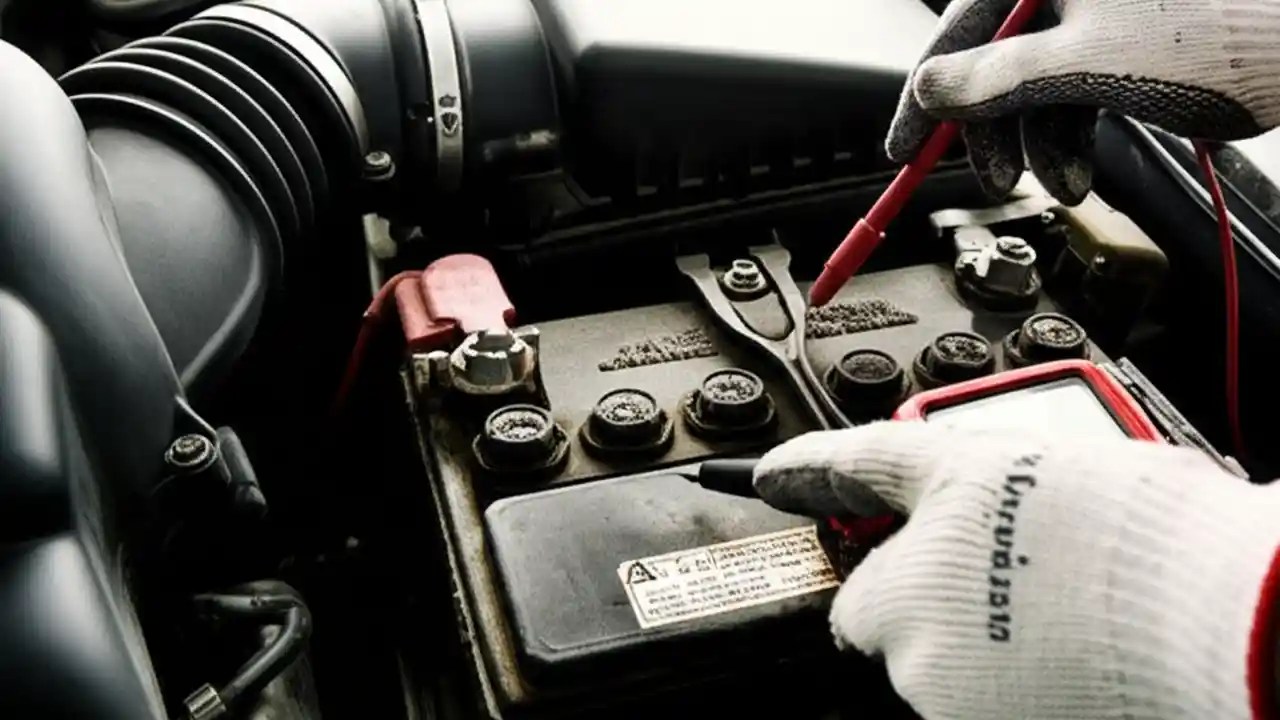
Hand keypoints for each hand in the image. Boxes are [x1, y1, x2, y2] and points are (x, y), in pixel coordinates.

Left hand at [754, 422, 1279, 719]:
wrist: (1220, 625)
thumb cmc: (1143, 537)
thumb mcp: (1036, 462)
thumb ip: (946, 468)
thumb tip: (902, 466)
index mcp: (926, 514)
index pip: (840, 478)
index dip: (804, 475)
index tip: (768, 475)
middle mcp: (908, 603)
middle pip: (880, 596)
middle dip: (918, 588)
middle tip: (996, 579)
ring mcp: (933, 680)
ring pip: (925, 655)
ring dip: (962, 641)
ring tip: (1049, 625)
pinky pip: (959, 698)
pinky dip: (992, 685)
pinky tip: (1053, 663)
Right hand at [889, 0, 1279, 204]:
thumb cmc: (1216, 38)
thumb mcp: (1085, 66)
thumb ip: (996, 78)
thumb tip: (931, 89)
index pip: (959, 26)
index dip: (925, 95)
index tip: (903, 145)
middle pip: (994, 57)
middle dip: (995, 129)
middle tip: (996, 178)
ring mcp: (1099, 6)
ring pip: (1034, 79)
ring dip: (1039, 143)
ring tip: (1064, 183)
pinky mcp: (1126, 34)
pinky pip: (1072, 83)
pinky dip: (1070, 130)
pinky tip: (1081, 165)